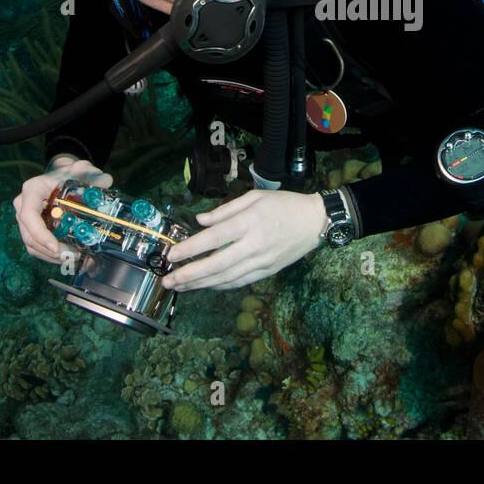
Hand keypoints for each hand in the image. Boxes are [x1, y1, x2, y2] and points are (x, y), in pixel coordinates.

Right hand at [13, 155, 113, 264]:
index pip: (29, 215)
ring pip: (32, 246)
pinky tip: (71, 257)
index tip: (56, 247)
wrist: (64, 177)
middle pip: (29, 235)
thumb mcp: (83, 170)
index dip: (40, 234)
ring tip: (76, 258)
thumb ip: (94, 175)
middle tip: (74, 256)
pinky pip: (38, 248)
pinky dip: (53, 256)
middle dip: (51, 251)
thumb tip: (106, 182)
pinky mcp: (32, 230)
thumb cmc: (70, 173)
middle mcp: (23, 205)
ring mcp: (26, 220)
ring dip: (53, 257)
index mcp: (33, 189)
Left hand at [163, 189, 326, 290]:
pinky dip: (221, 285)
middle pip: (217, 264)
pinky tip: (206, 286)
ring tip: (181, 286)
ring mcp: (262, 261)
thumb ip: (225, 210)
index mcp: (250, 222)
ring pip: (227, 278)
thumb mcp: (255, 197)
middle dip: (190, 274)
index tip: (172, 255)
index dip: (191, 248)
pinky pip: (240, 282)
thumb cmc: (284, 205)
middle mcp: (255, 244)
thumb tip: (201, 221)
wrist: (314, 221)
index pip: (214, 238)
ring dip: (201, 284)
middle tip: (169, 279)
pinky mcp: (268, 271)